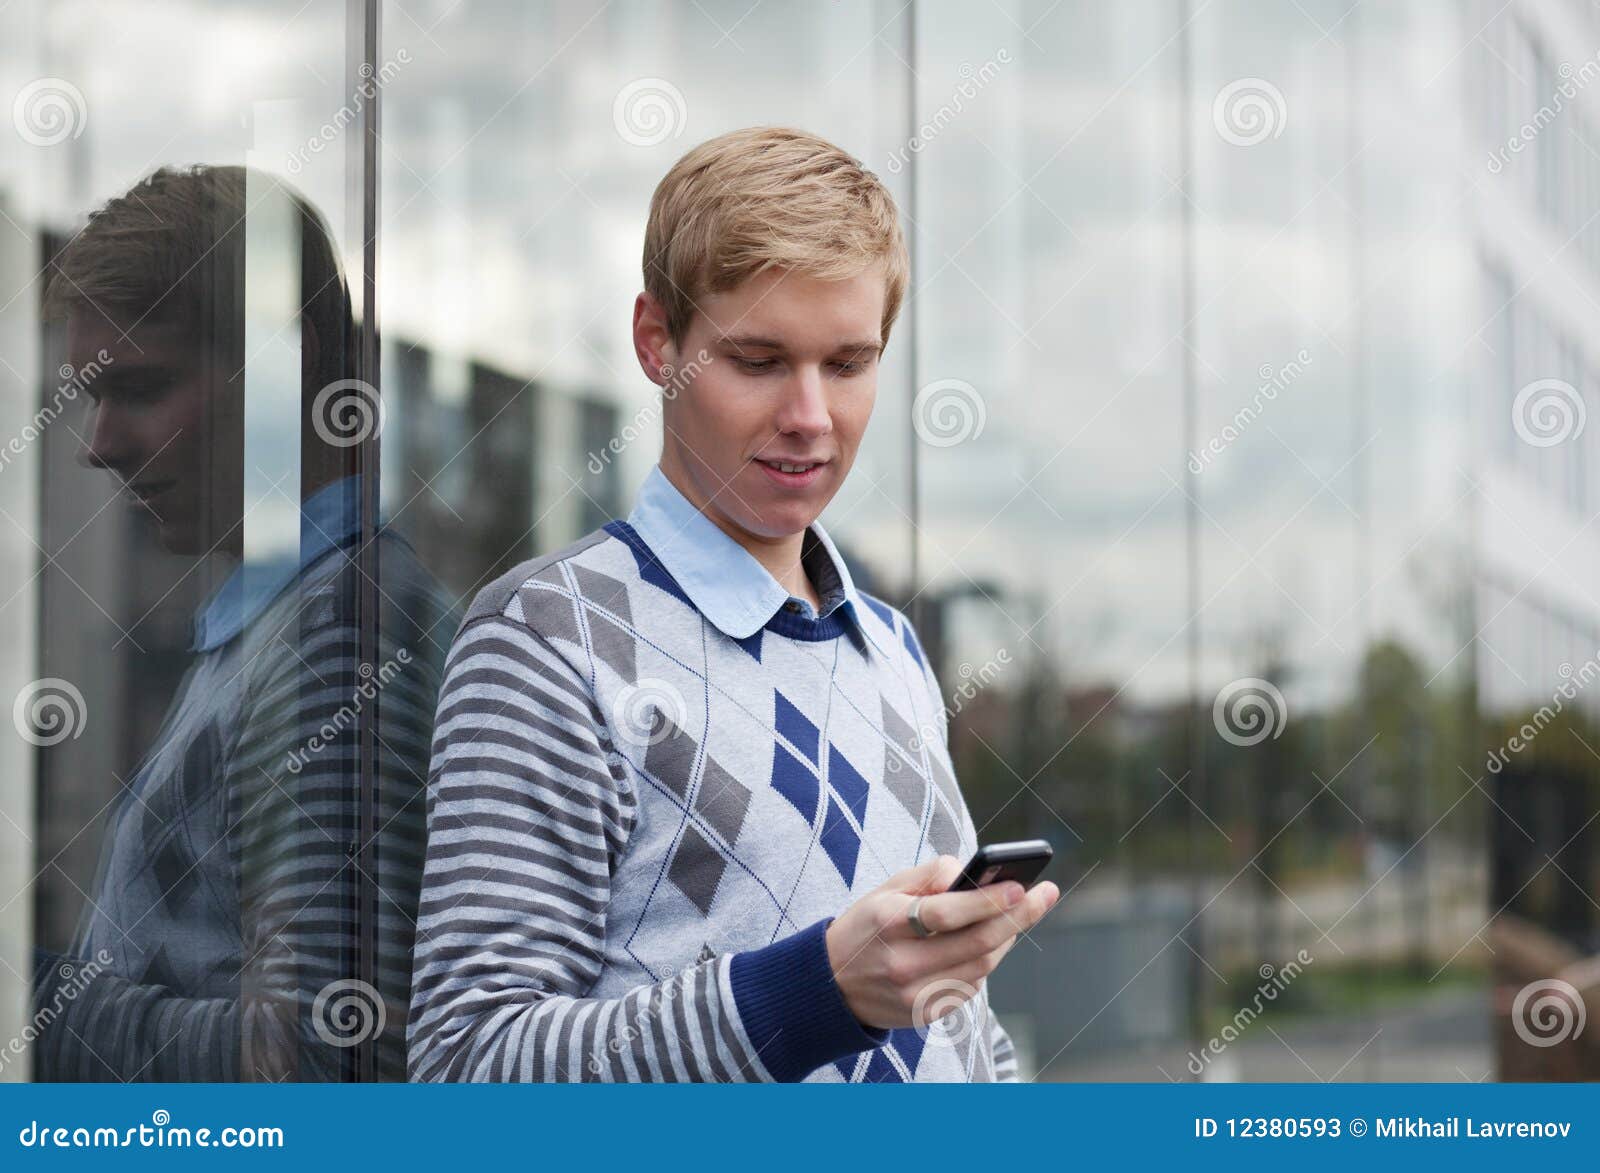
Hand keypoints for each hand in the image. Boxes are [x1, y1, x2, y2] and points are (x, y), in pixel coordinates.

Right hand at [823, 854, 1059, 1029]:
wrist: (831, 984)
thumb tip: (973, 872)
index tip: (1020, 885)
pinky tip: (996, 940)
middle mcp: (903, 963)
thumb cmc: (866, 926)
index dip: (987, 900)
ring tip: (1024, 912)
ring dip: (1008, 937)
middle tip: (1044, 895)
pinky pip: (971, 985)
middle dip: (1017, 917)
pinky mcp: (926, 1013)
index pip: (947, 913)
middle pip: (975, 942)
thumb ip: (929, 876)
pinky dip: (988, 960)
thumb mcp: (885, 890)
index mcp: (888, 924)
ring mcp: (915, 994)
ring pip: (981, 966)